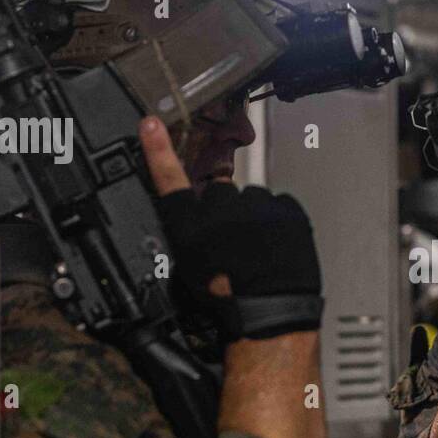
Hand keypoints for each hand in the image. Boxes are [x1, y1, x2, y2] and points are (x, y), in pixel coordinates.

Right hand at [140, 117, 321, 339]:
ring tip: (259, 252)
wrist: (270, 313)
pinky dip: (280, 223)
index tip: (150, 124)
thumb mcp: (190, 271)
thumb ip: (192, 237)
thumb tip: (199, 225)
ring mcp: (257, 206)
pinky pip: (281, 209)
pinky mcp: (287, 210)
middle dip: (226, 213)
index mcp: (191, 225)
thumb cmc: (227, 301)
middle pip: (220, 196)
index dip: (158, 151)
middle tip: (235, 246)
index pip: (169, 180)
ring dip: (255, 219)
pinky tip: (277, 248)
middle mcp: (221, 209)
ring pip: (253, 203)